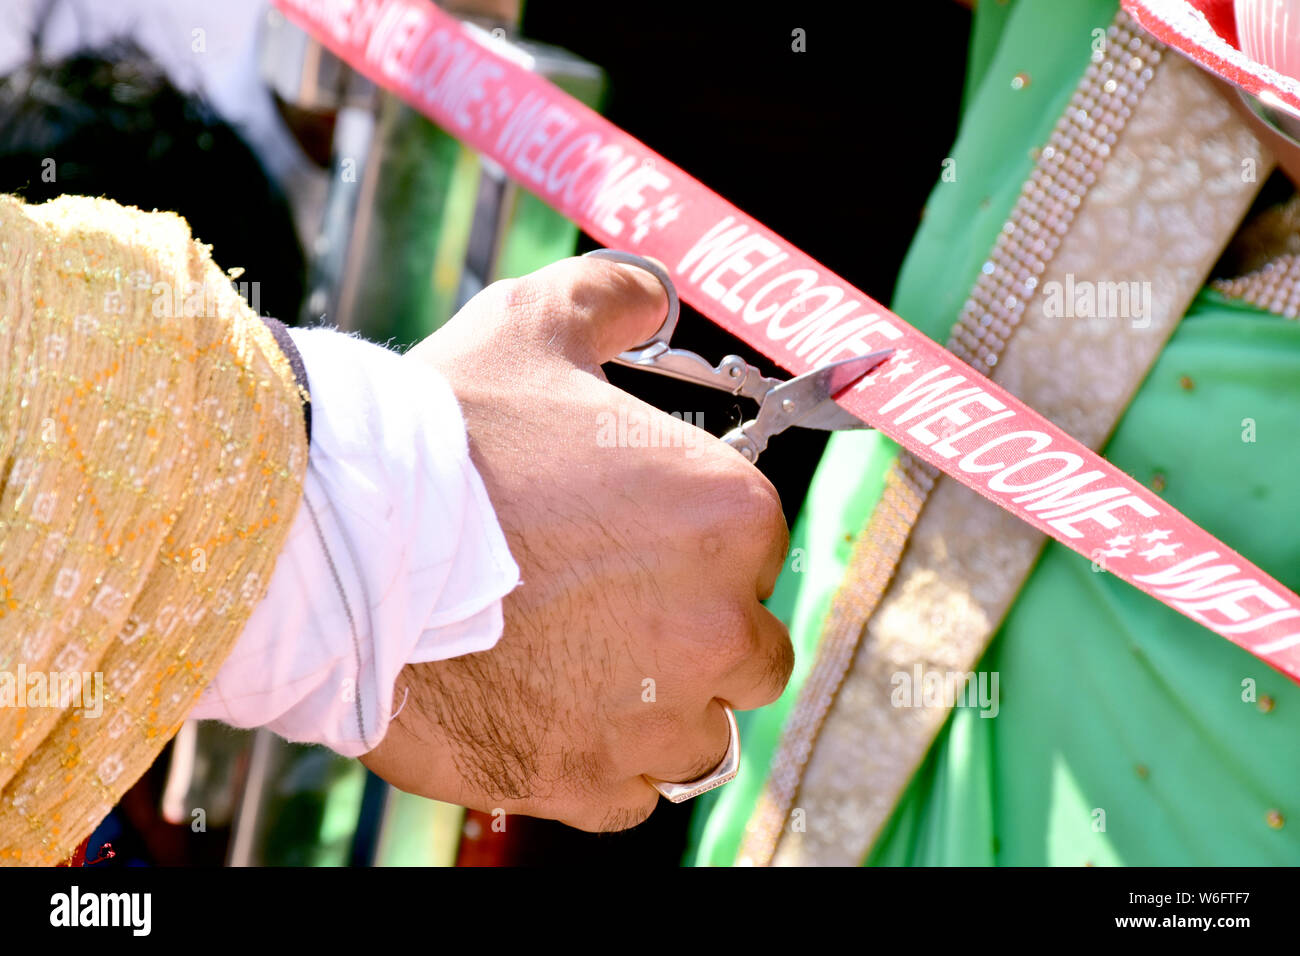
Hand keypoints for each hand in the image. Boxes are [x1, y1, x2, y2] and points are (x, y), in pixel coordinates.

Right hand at [358, 255, 792, 831]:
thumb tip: (651, 296)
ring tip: (571, 666)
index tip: (642, 541)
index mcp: (726, 516)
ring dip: (651, 710)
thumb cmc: (440, 434)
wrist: (330, 543)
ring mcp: (650, 719)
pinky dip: (593, 765)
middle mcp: (715, 626)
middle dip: (695, 634)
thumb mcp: (533, 326)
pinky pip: (624, 796)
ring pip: (695, 734)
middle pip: (748, 652)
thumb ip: (613, 297)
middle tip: (611, 608)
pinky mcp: (582, 781)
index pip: (758, 548)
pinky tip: (540, 714)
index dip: (700, 545)